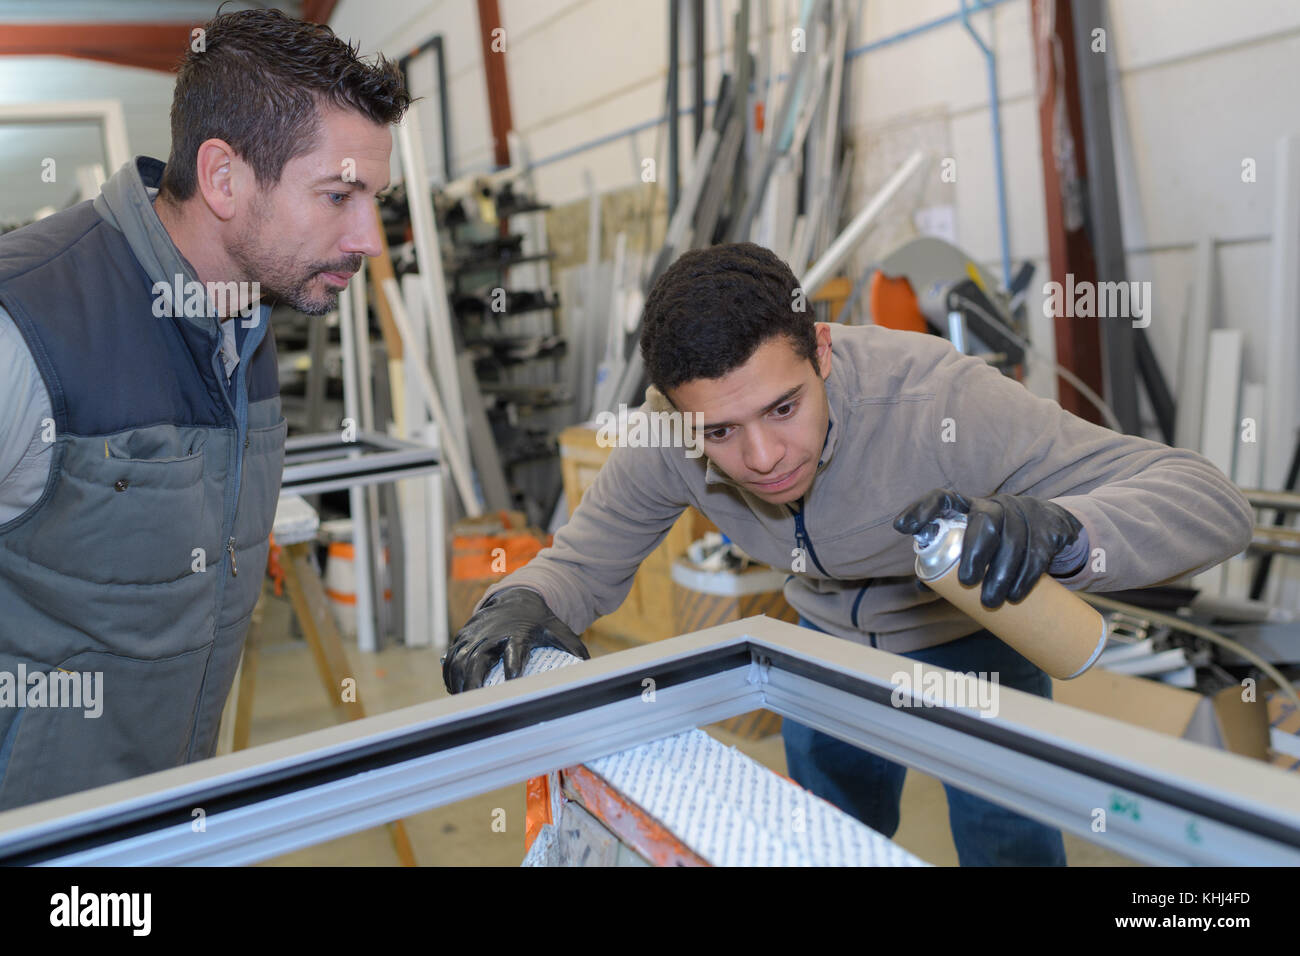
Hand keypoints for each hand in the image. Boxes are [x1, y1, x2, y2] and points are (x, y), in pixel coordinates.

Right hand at [441, 587, 589, 693]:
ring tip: (463, 703)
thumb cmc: (537, 620)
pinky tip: (454, 691)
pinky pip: (451, 659)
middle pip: (478, 659)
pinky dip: (450, 676)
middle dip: (474, 682)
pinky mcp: (463, 637)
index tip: (513, 679)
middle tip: (476, 704)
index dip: (513, 664)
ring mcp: (474, 635)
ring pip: (460, 660)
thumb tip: (589, 667)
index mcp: (517, 632)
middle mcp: (492, 633)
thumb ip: (572, 646)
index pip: (514, 649)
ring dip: (459, 682)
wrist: (514, 597)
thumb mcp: (557, 629)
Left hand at [893, 489, 1082, 607]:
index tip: (901, 527)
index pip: (941, 498)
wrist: (1049, 525)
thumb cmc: (997, 539)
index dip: (921, 510)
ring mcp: (1024, 515)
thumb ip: (948, 561)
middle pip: (987, 522)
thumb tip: (921, 587)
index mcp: (968, 507)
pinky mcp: (1048, 530)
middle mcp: (994, 505)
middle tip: (968, 582)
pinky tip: (1015, 595)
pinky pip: (1038, 553)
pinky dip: (1026, 577)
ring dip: (1002, 574)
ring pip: (1014, 541)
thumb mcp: (973, 541)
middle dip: (976, 552)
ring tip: (991, 601)